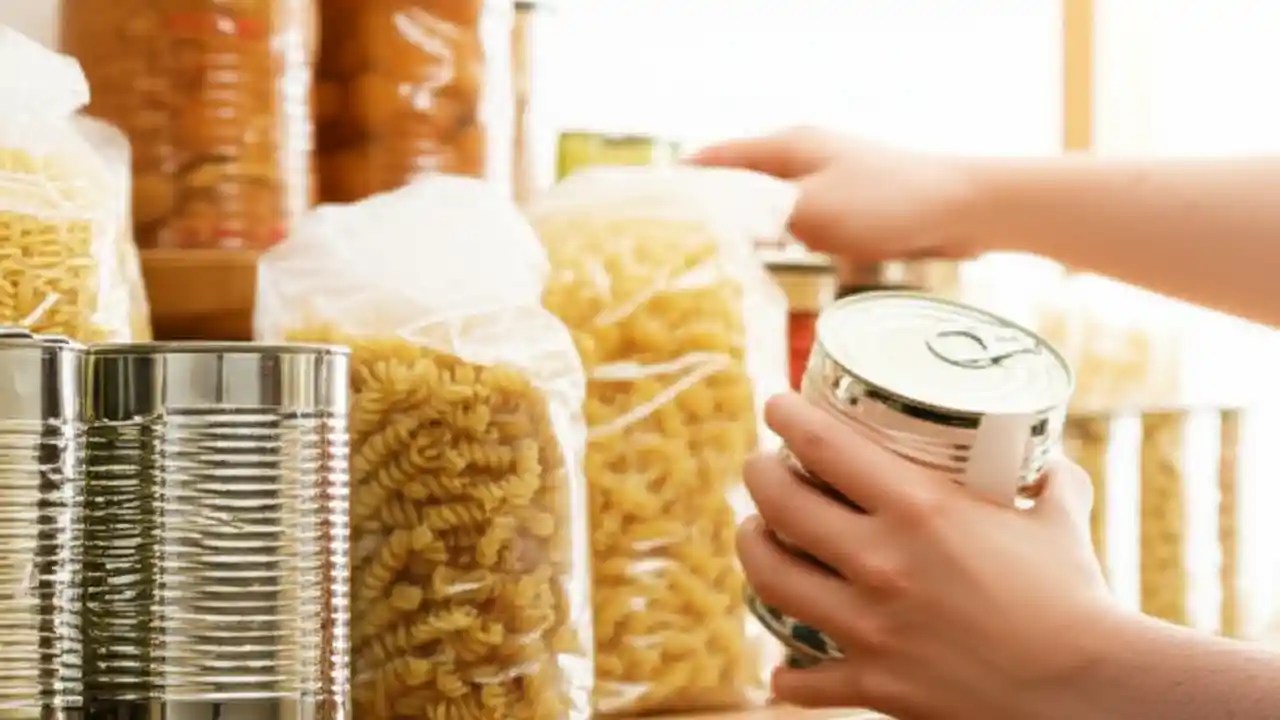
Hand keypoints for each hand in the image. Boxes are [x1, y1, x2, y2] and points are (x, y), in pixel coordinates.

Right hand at [691, 127, 980, 261]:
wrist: (966, 207)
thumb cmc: (888, 204)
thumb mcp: (811, 214)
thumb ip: (760, 219)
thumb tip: (718, 230)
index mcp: (786, 147)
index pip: (714, 159)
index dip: (679, 184)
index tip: (645, 212)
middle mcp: (802, 155)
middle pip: (737, 181)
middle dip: (705, 210)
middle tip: (671, 250)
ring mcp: (827, 178)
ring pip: (766, 204)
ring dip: (742, 229)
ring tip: (710, 262)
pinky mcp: (849, 203)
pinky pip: (796, 219)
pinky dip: (775, 238)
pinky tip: (768, 266)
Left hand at [738, 394, 1119, 718]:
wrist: (1088, 693)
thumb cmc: (1077, 599)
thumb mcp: (1060, 519)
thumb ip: (1047, 483)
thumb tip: (1049, 463)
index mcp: (920, 510)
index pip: (825, 446)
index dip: (787, 417)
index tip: (774, 403)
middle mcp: (881, 563)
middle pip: (780, 507)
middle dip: (758, 477)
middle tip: (759, 466)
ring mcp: (870, 626)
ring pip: (773, 580)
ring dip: (753, 552)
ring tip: (754, 536)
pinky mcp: (876, 684)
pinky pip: (809, 682)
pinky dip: (790, 678)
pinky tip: (781, 672)